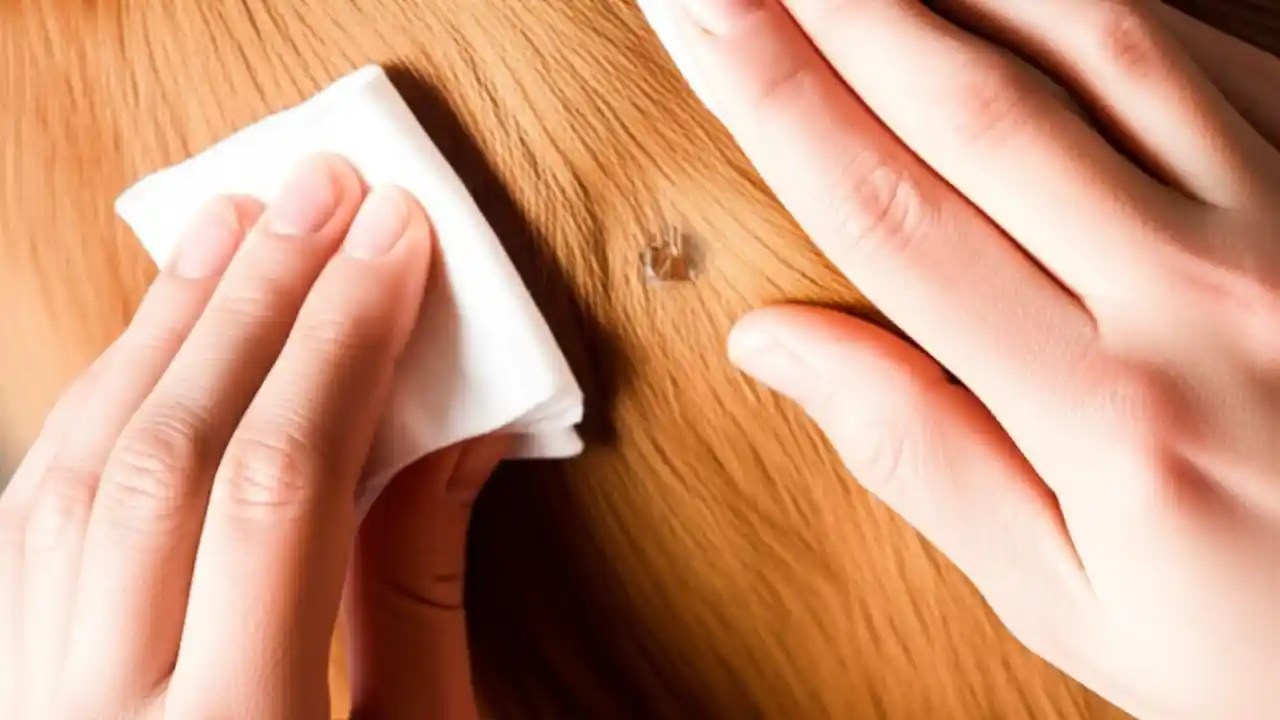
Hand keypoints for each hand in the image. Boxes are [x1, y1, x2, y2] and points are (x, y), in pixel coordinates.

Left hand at [0, 155, 496, 717]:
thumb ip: (418, 594)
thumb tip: (447, 431)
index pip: (278, 486)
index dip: (342, 343)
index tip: (395, 244)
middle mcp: (102, 716)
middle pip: (165, 452)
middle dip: (254, 302)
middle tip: (320, 195)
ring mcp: (35, 699)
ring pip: (73, 470)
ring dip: (162, 331)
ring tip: (233, 232)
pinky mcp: (17, 684)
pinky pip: (35, 521)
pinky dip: (100, 409)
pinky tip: (153, 343)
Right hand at [641, 1, 1279, 716]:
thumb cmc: (1268, 643)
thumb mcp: (1072, 597)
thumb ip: (920, 457)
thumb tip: (773, 344)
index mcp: (1105, 411)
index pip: (889, 214)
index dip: (774, 98)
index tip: (699, 16)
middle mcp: (1200, 293)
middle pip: (973, 105)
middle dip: (840, 6)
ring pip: (1101, 39)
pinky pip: (1212, 46)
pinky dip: (1100, 3)